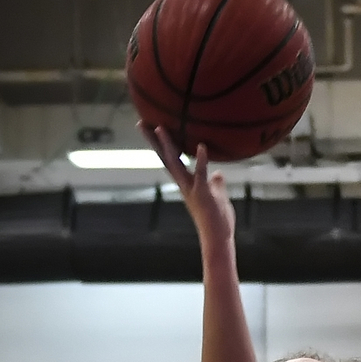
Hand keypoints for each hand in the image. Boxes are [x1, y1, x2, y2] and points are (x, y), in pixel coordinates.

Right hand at [140, 123, 235, 246]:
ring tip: (160, 128)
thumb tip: (219, 172)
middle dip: (153, 141)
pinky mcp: (203, 194)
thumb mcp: (217, 196)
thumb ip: (216, 183)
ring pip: (176, 164)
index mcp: (186, 183)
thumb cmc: (217, 219)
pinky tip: (202, 146)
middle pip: (165, 158)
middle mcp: (184, 184)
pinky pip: (201, 174)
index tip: (152, 127)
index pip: (171, 159)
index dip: (161, 144)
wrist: (218, 238)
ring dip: (168, 146)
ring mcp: (192, 189)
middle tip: (141, 123)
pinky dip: (201, 160)